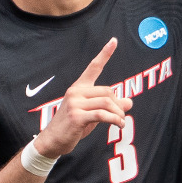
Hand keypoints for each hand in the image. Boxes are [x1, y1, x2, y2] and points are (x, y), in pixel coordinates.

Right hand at [30, 38, 128, 157]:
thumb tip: (129, 102)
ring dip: (118, 114)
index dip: (105, 54)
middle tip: (121, 117)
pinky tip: (118, 125)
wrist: (52, 142)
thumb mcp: (92, 115)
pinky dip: (114, 120)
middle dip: (118, 105)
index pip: (93, 68)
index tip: (114, 40)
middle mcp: (75, 92)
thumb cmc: (72, 128)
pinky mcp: (76, 116)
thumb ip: (110, 107)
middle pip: (108, 92)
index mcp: (78, 88)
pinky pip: (102, 115)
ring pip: (107, 103)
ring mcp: (75, 104)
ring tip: (121, 123)